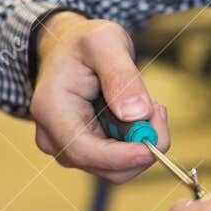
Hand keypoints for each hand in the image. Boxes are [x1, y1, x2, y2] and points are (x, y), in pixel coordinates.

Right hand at [29, 12, 171, 182]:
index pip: (83, 150)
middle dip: (140, 148)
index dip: (121, 156)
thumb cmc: (83, 43)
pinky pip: (117, 159)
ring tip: (147, 103)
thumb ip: (121, 75)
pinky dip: (135, 142)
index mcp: (51, 110)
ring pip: (115, 167)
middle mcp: (54, 136)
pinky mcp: (85, 149)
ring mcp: (67, 146)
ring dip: (140, 142)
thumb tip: (137, 114)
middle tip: (159, 109)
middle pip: (104, 166)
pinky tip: (137, 112)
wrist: (67, 47)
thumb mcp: (104, 42)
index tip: (152, 148)